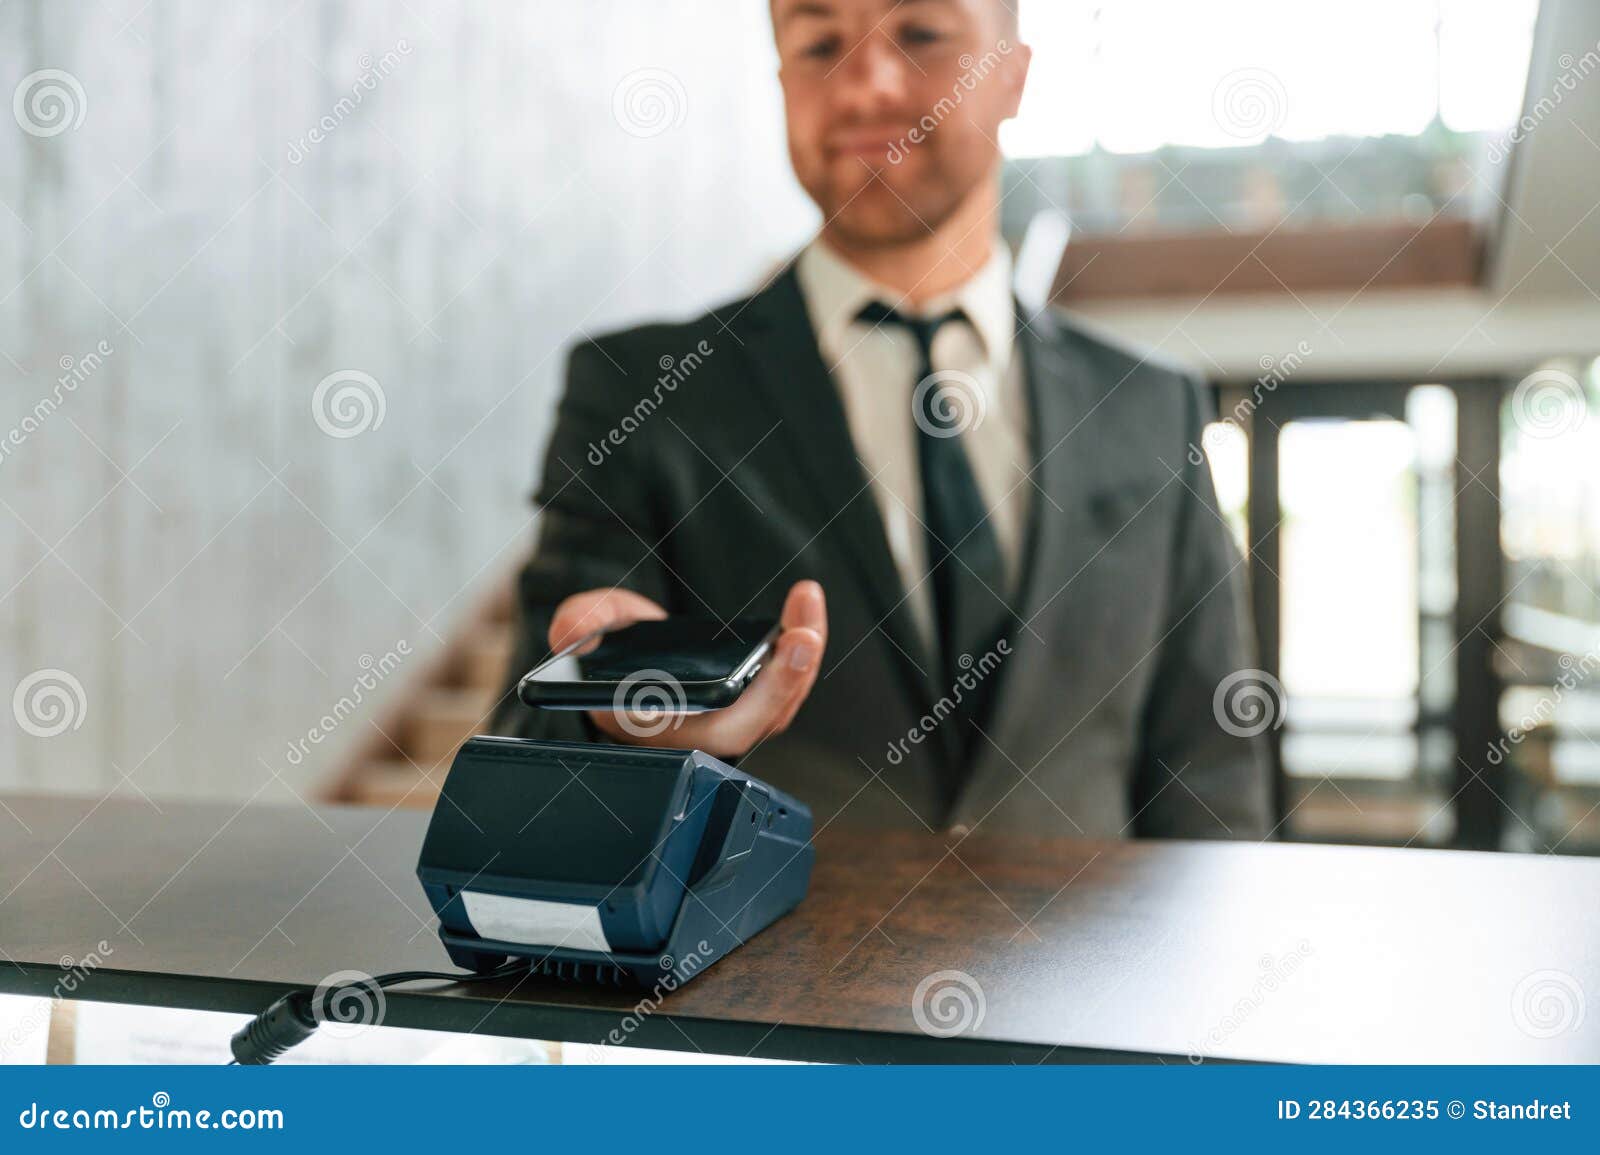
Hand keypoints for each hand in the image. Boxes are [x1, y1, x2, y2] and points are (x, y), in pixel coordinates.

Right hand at [545, 580, 827, 758]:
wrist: (637, 663)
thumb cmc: (614, 654)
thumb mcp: (593, 627)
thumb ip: (581, 621)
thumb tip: (567, 630)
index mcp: (651, 730)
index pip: (688, 737)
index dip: (719, 713)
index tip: (737, 677)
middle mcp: (695, 737)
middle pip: (748, 726)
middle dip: (780, 684)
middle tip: (800, 637)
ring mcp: (729, 724)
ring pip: (776, 708)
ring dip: (800, 659)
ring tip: (806, 603)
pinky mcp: (755, 705)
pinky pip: (786, 687)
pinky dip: (801, 649)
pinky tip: (805, 606)